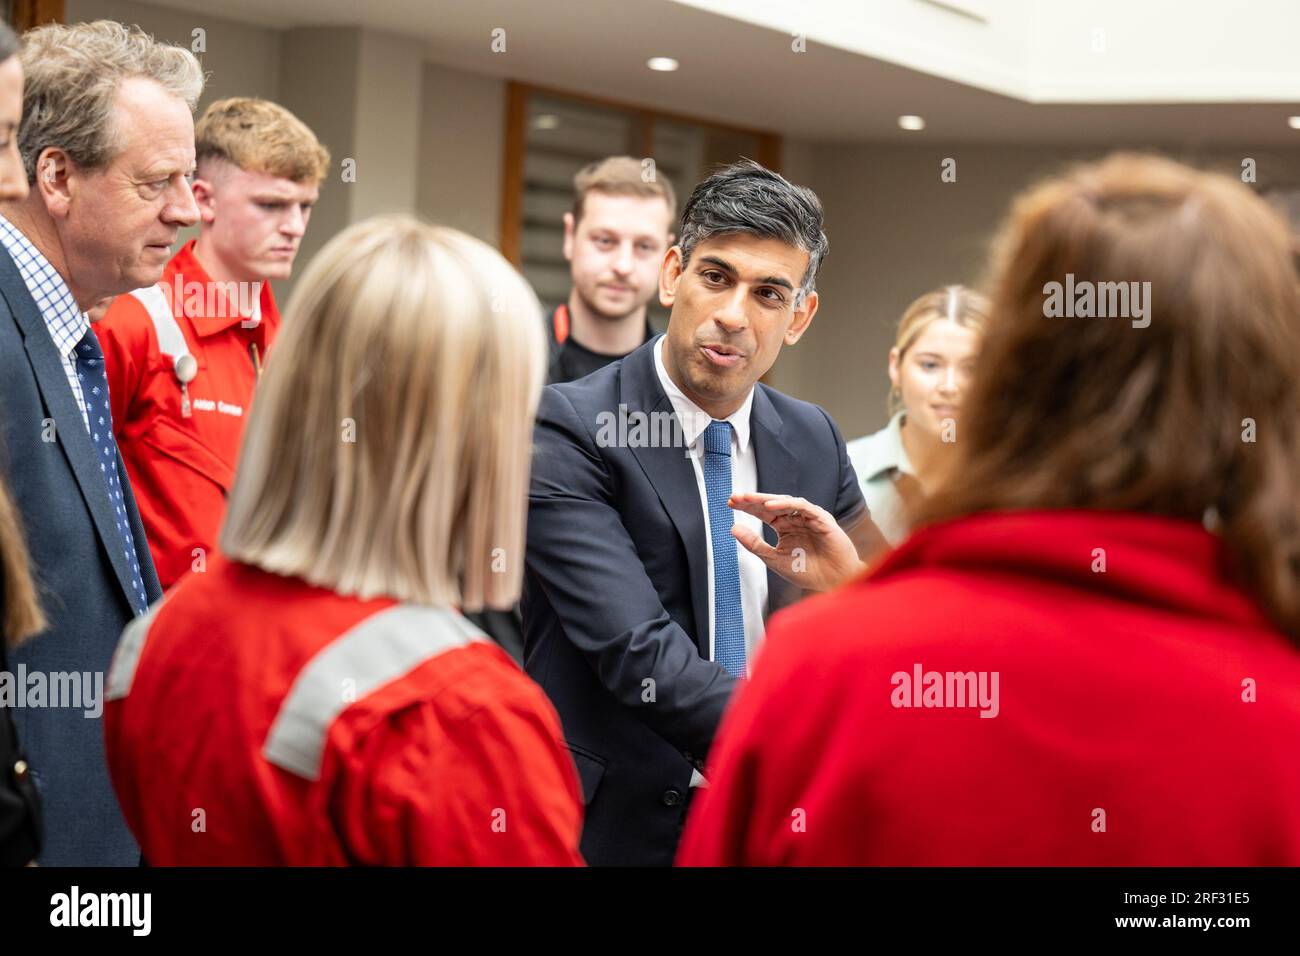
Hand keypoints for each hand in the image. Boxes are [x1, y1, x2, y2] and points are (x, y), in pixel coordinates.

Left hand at [728, 492, 865, 591]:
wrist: (833, 582)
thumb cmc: (808, 571)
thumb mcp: (773, 558)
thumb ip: (754, 544)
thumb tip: (733, 528)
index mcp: (785, 528)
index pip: (763, 512)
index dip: (747, 507)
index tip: (730, 503)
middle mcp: (795, 520)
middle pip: (771, 504)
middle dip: (753, 500)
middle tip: (736, 497)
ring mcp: (808, 518)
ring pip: (786, 502)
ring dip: (766, 499)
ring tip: (749, 499)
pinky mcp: (821, 518)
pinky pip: (802, 507)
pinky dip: (786, 505)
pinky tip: (770, 506)